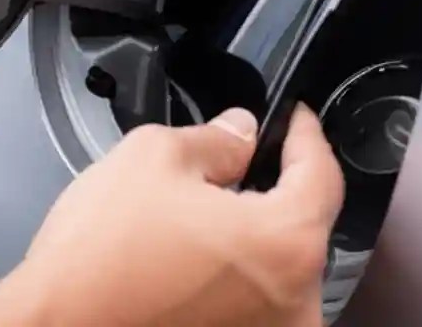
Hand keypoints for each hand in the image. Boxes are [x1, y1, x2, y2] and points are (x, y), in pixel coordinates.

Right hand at [0, 106, 343, 326]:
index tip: (293, 119)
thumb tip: (240, 134)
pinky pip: (253, 302)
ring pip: (276, 266)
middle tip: (224, 168)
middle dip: (269, 189)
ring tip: (189, 223)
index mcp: (287, 242)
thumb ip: (215, 139)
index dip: (305, 134)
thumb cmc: (98, 258)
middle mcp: (295, 301)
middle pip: (301, 224)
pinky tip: (185, 264)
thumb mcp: (152, 157)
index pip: (322, 173)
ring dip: (247, 238)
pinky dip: (230, 278)